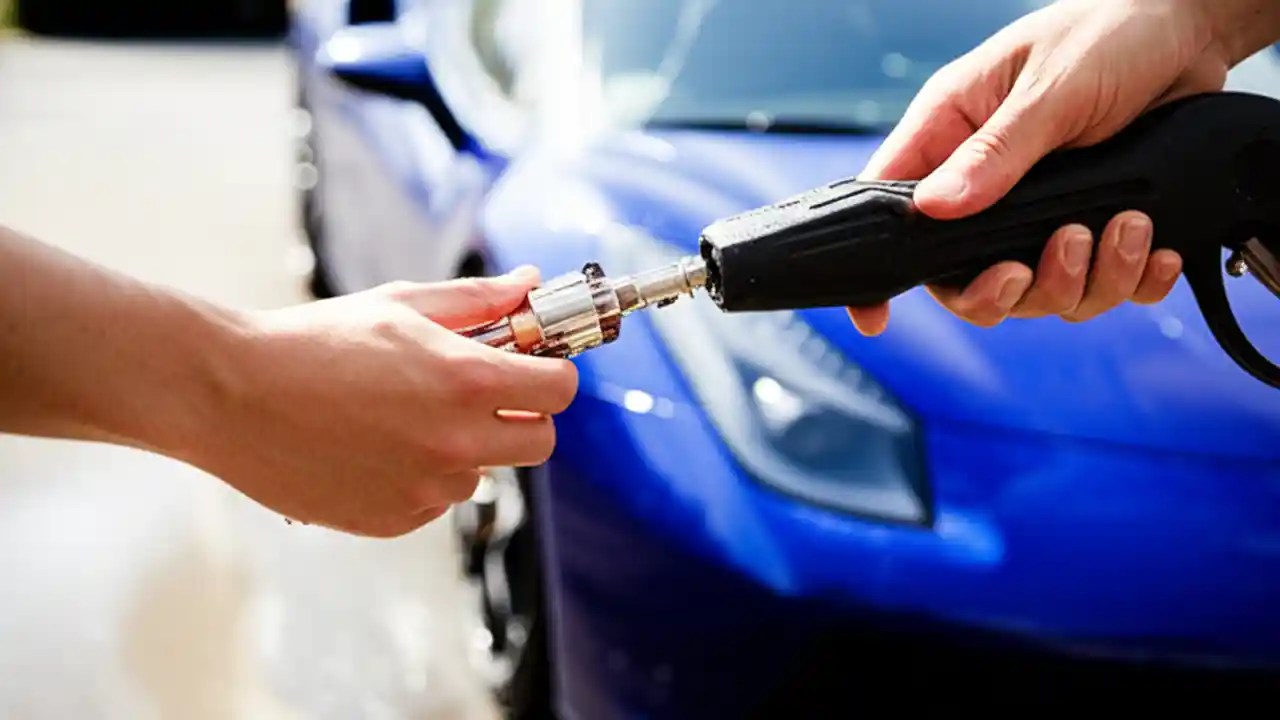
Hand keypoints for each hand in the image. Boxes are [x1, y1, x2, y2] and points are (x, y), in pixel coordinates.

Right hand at [192, 267, 577, 537]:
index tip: (531, 367)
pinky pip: (433, 500)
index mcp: (467, 381)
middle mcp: (457, 442)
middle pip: (540, 443)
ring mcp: (427, 487)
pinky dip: (417, 477)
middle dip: (522, 417)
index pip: (559, 392)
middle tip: (482, 396)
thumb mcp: (401, 305)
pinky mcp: (395, 520)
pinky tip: (371, 447)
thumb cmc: (315, 341)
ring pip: (480, 472)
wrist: (232, 395)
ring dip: (461, 448)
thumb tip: (531, 282)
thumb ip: (478, 300)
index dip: (550, 375)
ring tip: (399, 417)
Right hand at [847, 0, 1245, 334]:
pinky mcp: (1096, 226)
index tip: (877, 318)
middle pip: (965, 278)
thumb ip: (996, 151)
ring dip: (1086, 277)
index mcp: (952, 136)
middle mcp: (987, 183)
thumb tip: (936, 208)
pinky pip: (1101, 286)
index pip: (892, 212)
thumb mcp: (1049, 87)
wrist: (1192, 26)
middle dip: (1009, 288)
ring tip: (1126, 226)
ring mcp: (1040, 212)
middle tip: (1051, 257)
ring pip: (1037, 292)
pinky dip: (1132, 279)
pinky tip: (1153, 247)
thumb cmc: (1109, 30)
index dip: (881, 272)